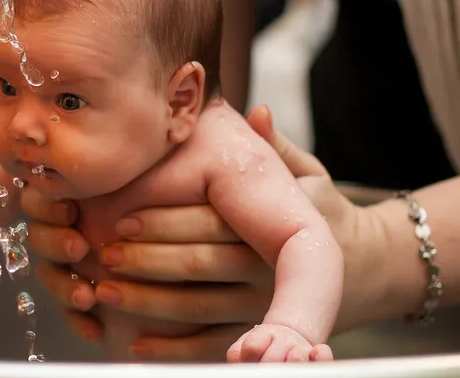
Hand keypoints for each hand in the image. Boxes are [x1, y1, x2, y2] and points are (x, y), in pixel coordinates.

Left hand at [23, 103, 383, 360]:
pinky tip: (132, 339)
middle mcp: (267, 271)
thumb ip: (277, 148)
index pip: (212, 225)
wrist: (359, 271)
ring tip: (100, 291)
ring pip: (194, 310)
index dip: (164, 222)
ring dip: (144, 302)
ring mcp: (260, 308)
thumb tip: (257, 111)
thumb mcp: (308, 177)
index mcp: (276, 227)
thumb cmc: (322, 212)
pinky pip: (205, 346)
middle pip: (197, 269)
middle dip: (144, 262)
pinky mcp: (253, 334)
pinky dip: (168, 347)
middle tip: (100, 254)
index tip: (122, 218)